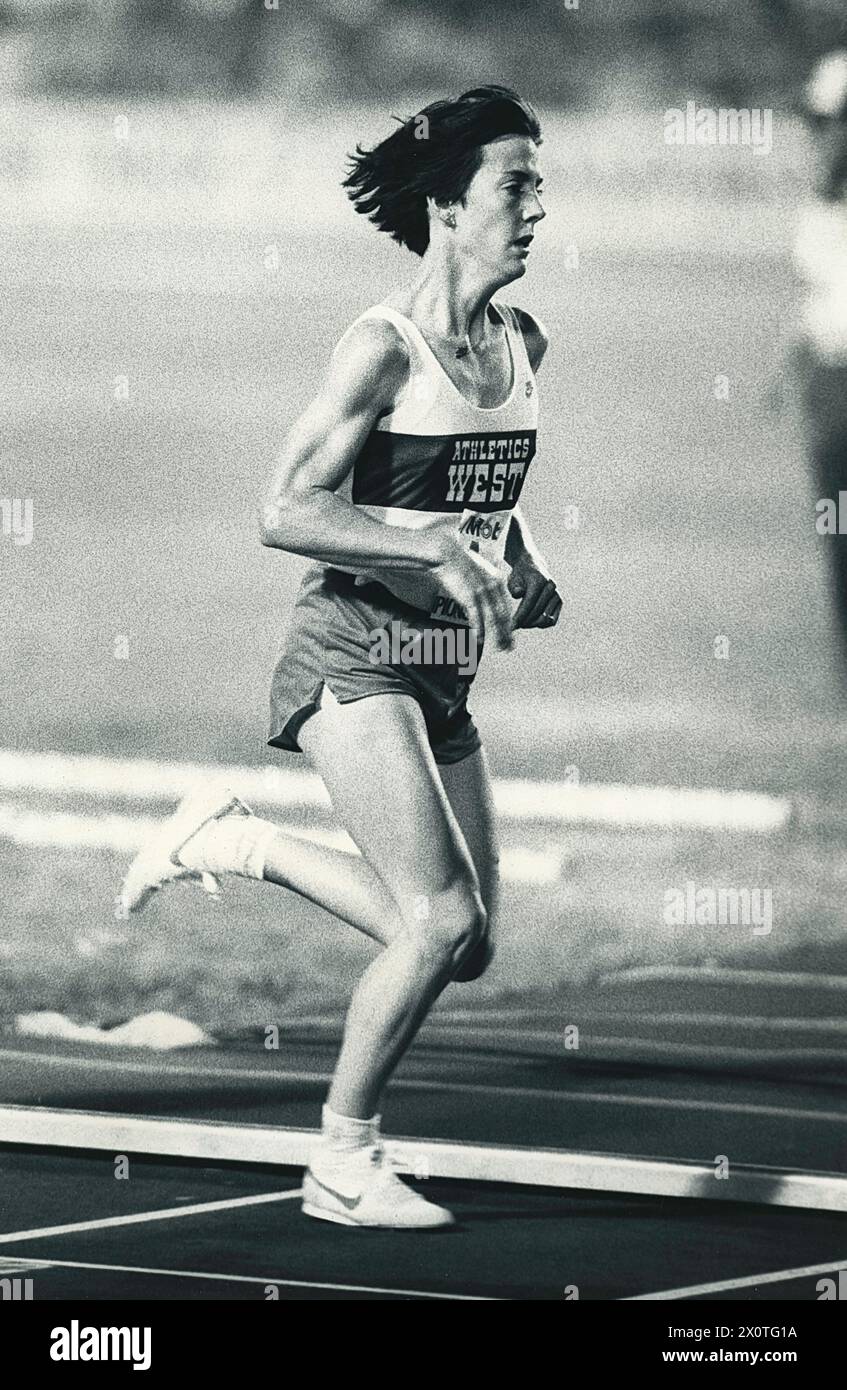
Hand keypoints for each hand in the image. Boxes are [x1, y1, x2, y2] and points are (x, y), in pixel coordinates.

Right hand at [431, 536, 513, 650]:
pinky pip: (476, 616)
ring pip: (492, 618)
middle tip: (509, 647)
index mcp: (496, 580)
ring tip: (500, 647)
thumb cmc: (457, 562)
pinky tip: (480, 639)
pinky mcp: (469, 595)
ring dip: (497, 635)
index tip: (510, 633)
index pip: (505, 606)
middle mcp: (492, 587)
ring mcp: (481, 591)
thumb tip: (481, 596)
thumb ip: (482, 583)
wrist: (445, 552)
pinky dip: (479, 629)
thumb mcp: (476, 571)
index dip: (508, 622)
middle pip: (502, 615)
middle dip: (507, 633)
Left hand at [508, 559, 561, 629]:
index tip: (511, 626)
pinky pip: (552, 620)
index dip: (520, 615)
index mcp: (538, 580)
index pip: (529, 602)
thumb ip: (514, 587)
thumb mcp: (513, 579)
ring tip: (522, 624)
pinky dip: (542, 625)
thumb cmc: (519, 576)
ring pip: (546, 618)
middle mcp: (550, 587)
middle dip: (525, 621)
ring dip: (533, 624)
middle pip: (538, 611)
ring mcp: (557, 594)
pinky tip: (531, 623)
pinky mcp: (559, 602)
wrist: (532, 567)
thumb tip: (518, 593)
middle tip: (514, 626)